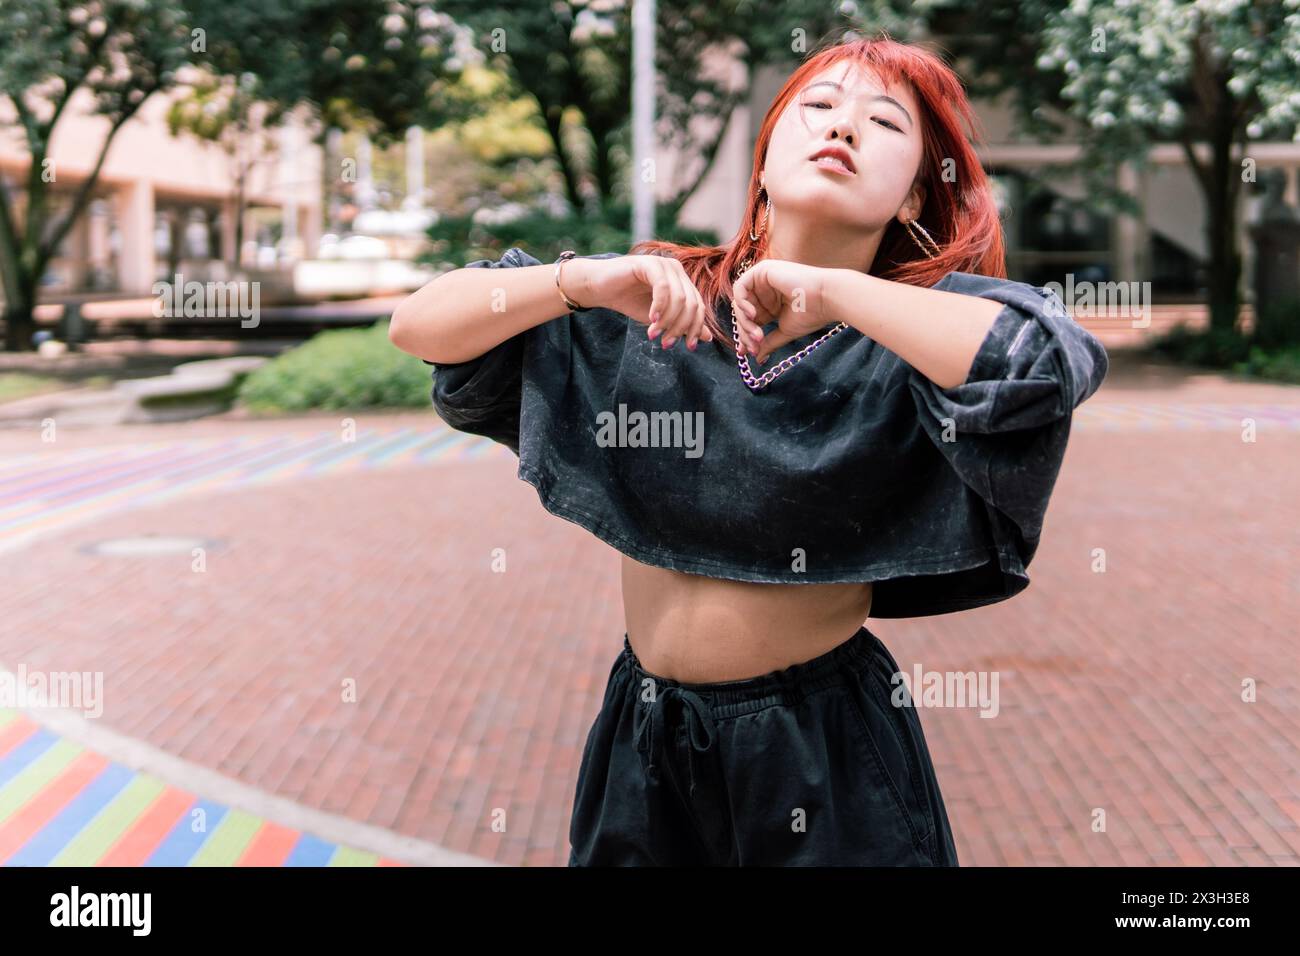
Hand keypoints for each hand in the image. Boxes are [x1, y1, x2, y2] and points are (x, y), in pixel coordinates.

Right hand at [569, 254, 713, 350]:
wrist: (600, 289)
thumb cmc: (629, 301)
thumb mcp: (660, 319)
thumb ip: (682, 325)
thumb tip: (708, 338)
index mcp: (682, 281)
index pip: (699, 306)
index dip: (696, 328)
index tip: (688, 347)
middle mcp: (676, 270)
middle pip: (691, 304)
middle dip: (680, 327)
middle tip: (666, 343)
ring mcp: (663, 264)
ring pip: (679, 298)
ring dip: (668, 321)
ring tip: (654, 334)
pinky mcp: (649, 263)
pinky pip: (663, 287)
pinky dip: (659, 306)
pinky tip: (651, 319)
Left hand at [730, 259, 831, 363]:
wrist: (826, 298)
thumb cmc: (811, 313)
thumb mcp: (785, 331)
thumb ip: (769, 342)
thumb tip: (757, 358)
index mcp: (771, 302)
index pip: (750, 319)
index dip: (745, 335)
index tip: (745, 352)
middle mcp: (765, 289)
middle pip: (742, 312)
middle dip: (745, 331)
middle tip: (754, 345)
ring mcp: (763, 278)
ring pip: (739, 302)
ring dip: (744, 321)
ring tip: (757, 335)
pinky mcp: (762, 270)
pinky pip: (740, 287)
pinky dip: (742, 303)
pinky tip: (752, 315)